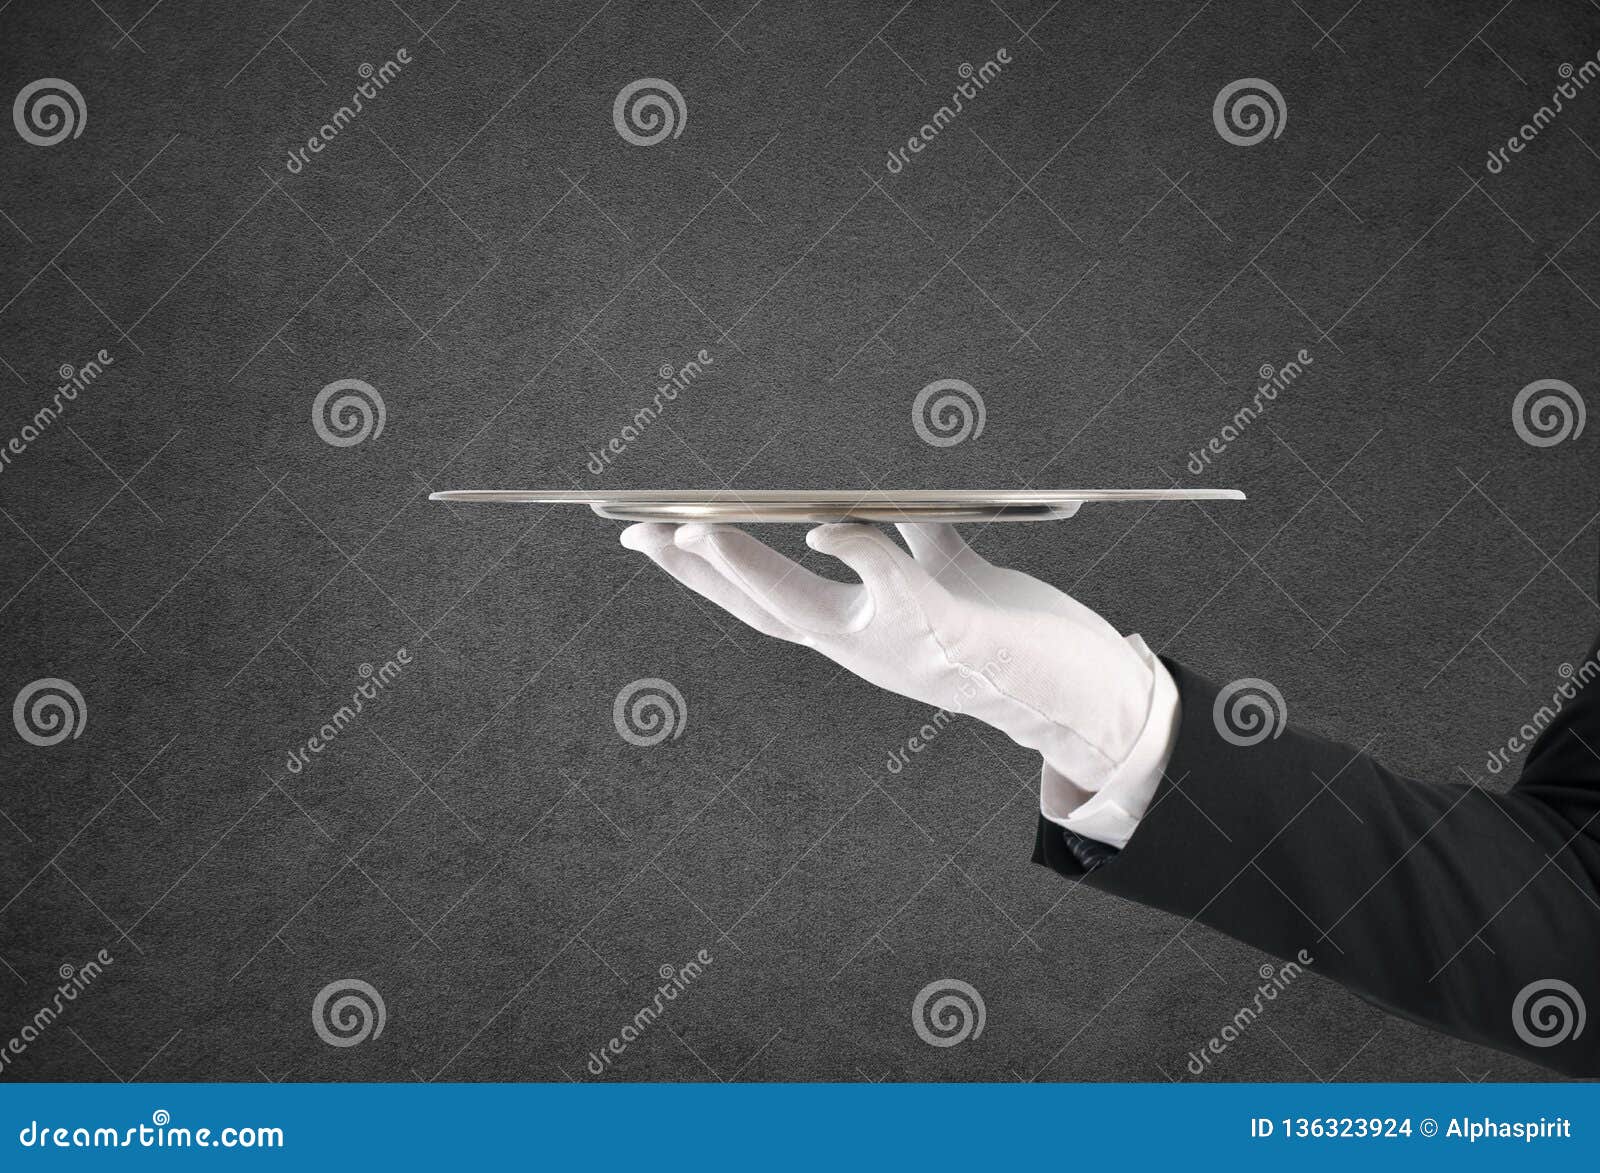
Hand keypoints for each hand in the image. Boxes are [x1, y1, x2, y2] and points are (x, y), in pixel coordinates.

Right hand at [619, 520, 1178, 845]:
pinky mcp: (948, 625)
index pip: (765, 605)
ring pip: (805, 605)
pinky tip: (825, 527)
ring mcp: (900, 641)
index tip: (652, 536)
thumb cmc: (1017, 637)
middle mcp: (867, 647)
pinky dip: (858, 554)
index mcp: (860, 635)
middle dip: (696, 570)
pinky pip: (893, 582)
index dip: (706, 574)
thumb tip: (876, 508)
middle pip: (760, 610)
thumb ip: (913, 542)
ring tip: (696, 528)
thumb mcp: (952, 581)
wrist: (1086, 699)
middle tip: (640, 531)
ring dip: (747, 568)